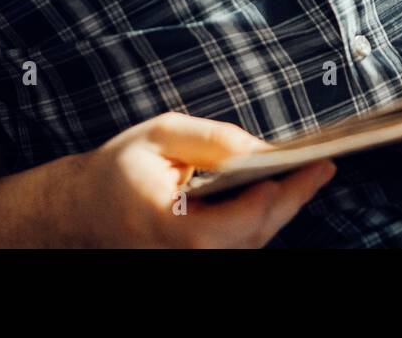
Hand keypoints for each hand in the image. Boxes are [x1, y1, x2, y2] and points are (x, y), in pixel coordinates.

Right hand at [61, 112, 334, 247]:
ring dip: (279, 211)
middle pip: (250, 237)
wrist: (79, 211)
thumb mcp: (161, 135)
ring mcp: (185, 265)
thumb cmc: (120, 169)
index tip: (301, 166)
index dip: (268, 197)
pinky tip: (278, 193)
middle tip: (322, 168)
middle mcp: (178, 256)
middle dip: (290, 200)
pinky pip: (238, 247)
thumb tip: (262, 149)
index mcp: (163, 224)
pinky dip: (260, 220)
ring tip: (308, 175)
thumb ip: (213, 140)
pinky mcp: (195, 262)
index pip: (228, 225)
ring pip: (249, 246)